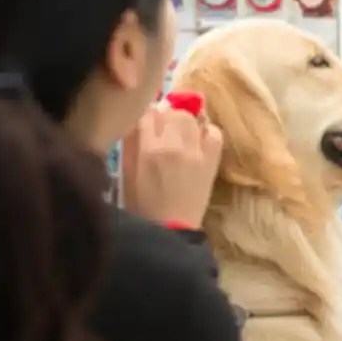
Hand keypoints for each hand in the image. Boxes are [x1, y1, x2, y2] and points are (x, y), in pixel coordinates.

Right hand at [121, 101, 223, 228]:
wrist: (172, 228)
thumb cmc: (142, 204)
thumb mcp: (127, 172)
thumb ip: (131, 142)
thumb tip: (139, 117)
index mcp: (148, 149)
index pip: (148, 113)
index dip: (147, 114)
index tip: (147, 122)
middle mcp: (174, 145)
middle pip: (174, 112)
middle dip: (168, 116)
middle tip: (164, 128)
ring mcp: (197, 152)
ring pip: (193, 118)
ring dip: (186, 122)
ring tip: (180, 134)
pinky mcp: (213, 160)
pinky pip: (214, 132)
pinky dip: (206, 131)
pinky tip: (198, 141)